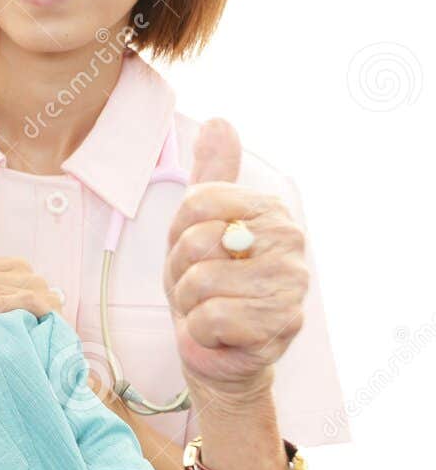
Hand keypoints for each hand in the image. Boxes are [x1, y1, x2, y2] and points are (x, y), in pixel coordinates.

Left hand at [164, 119, 307, 403]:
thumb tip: (220, 122)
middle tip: (199, 287)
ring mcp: (290, 283)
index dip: (178, 233)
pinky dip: (200, 331)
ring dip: (189, 304)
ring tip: (208, 309)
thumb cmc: (206, 284)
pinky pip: (211, 317)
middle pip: (196, 241)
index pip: (197, 201)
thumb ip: (211, 174)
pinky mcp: (282, 324)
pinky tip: (217, 333)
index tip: (193, 251)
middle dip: (181, 271)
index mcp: (268, 210)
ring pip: (200, 281)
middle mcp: (289, 241)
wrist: (216, 348)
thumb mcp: (196, 226)